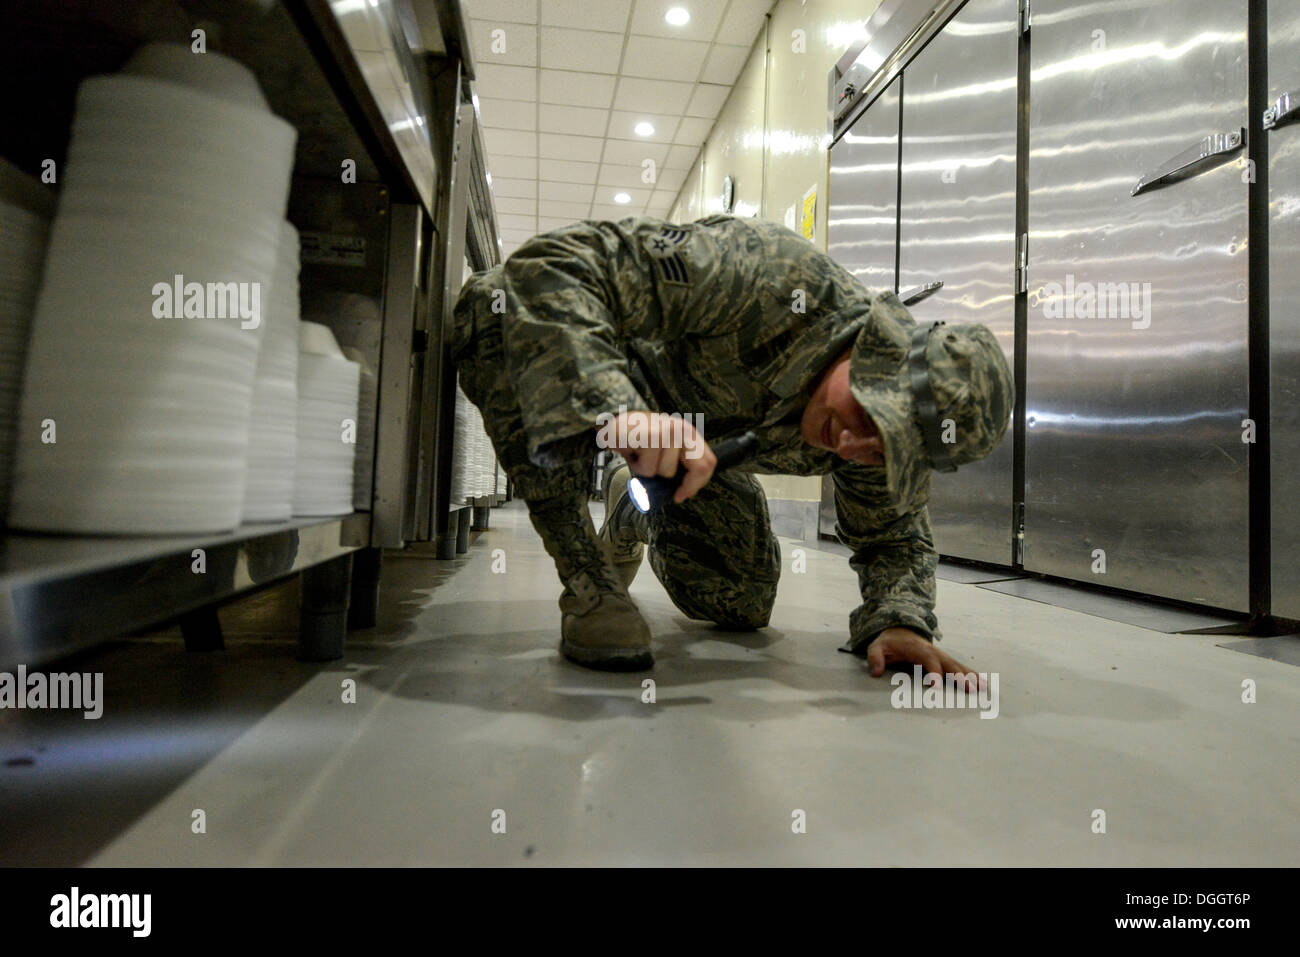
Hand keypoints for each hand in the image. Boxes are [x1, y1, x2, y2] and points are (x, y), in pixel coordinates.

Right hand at [611, 411, 716, 503]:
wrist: (611, 426)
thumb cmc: (637, 440)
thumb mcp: (663, 450)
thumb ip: (678, 465)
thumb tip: (684, 491)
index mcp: (688, 433)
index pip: (708, 462)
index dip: (698, 483)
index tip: (682, 494)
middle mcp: (681, 429)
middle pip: (699, 468)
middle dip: (681, 483)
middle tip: (667, 486)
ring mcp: (668, 432)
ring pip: (667, 472)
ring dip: (649, 471)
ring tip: (640, 456)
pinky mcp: (651, 437)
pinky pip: (649, 469)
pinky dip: (637, 467)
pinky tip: (632, 452)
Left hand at [864, 626, 979, 692]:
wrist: (900, 629)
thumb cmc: (888, 642)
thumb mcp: (876, 647)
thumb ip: (875, 657)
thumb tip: (875, 672)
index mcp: (918, 649)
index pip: (928, 661)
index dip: (933, 673)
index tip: (937, 687)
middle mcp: (933, 652)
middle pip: (949, 664)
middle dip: (959, 677)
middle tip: (970, 690)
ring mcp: (941, 656)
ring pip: (958, 666)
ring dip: (971, 677)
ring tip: (983, 689)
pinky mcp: (945, 660)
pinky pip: (960, 668)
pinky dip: (972, 675)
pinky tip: (984, 685)